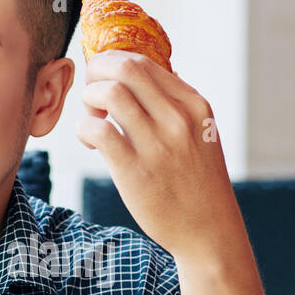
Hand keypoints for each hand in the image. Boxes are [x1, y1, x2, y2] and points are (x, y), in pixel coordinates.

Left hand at [75, 49, 240, 261]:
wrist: (209, 231)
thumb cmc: (198, 183)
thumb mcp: (201, 135)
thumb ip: (178, 105)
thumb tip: (156, 73)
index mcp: (194, 105)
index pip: (143, 62)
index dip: (113, 65)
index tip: (106, 83)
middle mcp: (178, 119)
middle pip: (125, 67)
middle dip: (97, 72)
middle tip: (92, 95)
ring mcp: (158, 144)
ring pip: (109, 93)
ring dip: (89, 99)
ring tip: (94, 119)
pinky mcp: (135, 170)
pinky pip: (98, 130)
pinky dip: (84, 128)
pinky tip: (92, 142)